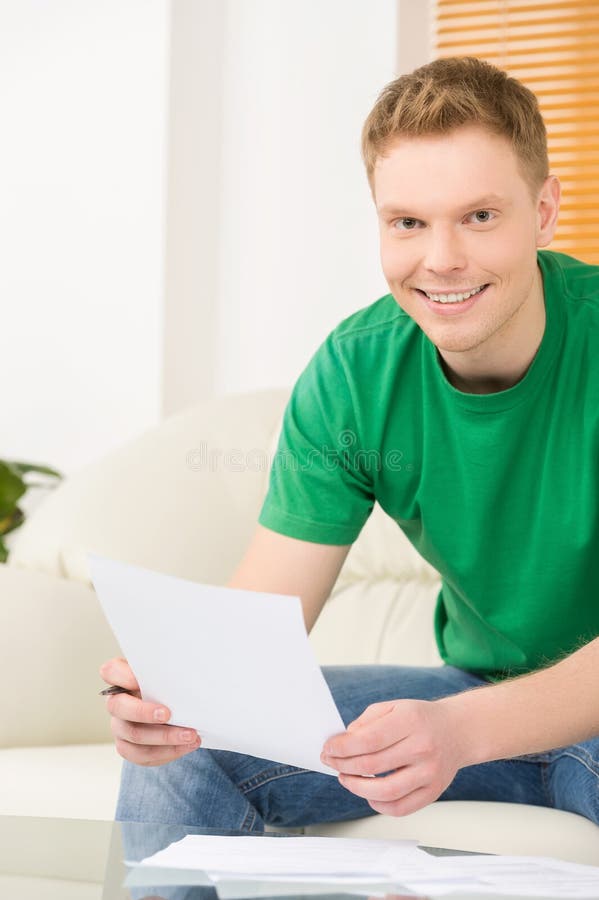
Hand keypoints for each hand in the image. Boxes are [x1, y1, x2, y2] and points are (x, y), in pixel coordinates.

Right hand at [100, 657, 200, 765]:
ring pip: (134, 736)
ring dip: (164, 738)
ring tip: (190, 735)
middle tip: (168, 714)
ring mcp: (120, 728)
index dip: (122, 676)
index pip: (110, 671)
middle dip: (144, 712)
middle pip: (120, 708)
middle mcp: (116, 704)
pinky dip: (168, 752)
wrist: (171, 708)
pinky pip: (143, 756)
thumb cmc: (165, 685)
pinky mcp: (129, 748)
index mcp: (120, 679)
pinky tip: (186, 746)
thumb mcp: (164, 674)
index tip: (138, 680)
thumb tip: (183, 673)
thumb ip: (165, 672)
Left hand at [320, 698, 466, 816]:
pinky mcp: (433, 792)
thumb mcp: (393, 707)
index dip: (342, 748)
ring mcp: (429, 773)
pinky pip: (400, 808)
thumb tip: (344, 742)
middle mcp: (422, 747)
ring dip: (356, 787)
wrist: (458, 731)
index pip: (367, 740)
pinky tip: (368, 793)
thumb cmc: (421, 718)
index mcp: (410, 721)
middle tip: (331, 762)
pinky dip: (378, 804)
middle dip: (343, 765)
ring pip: (385, 791)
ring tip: (345, 778)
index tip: (328, 749)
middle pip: (372, 765)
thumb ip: (366, 721)